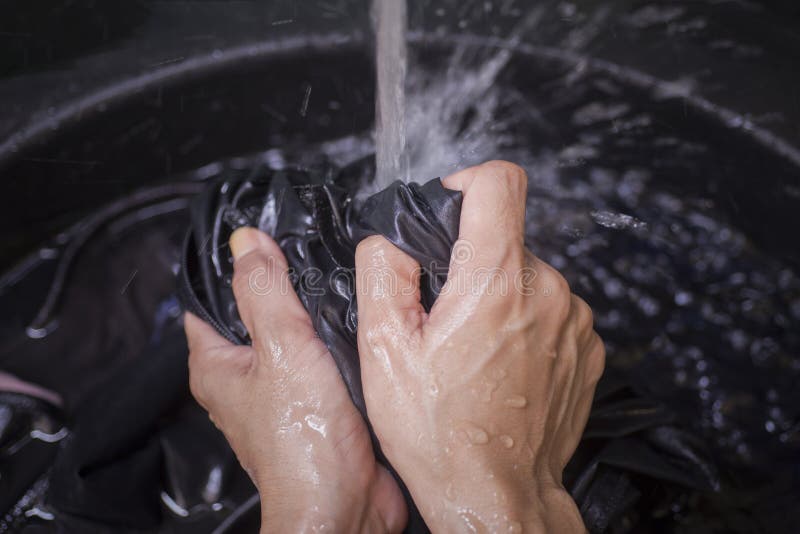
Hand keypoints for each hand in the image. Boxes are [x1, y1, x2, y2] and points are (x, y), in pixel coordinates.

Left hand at [185, 228, 405, 532]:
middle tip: (312, 251)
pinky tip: (358, 320)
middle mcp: (244, 379)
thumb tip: (246, 242)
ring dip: (314, 312)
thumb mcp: (282, 349)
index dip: (232, 266)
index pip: (208, 299)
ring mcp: (283, 391)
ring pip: (294, 333)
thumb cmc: (304, 444)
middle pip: (255, 311)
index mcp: (217, 366)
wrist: (347, 506)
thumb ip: (264, 292)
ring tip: (339, 279)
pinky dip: (337, 338)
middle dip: (282, 284)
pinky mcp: (319, 402)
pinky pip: (324, 356)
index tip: (264, 237)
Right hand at [355, 161, 603, 532]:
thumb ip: (382, 270)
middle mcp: (547, 291)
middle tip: (443, 318)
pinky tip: (501, 365)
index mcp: (495, 282)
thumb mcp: (382, 349)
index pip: (500, 181)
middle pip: (505, 236)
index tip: (446, 213)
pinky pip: (550, 308)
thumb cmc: (439, 433)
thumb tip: (391, 237)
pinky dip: (524, 323)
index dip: (465, 183)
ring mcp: (574, 320)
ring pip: (526, 274)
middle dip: (469, 263)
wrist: (496, 494)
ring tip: (472, 350)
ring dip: (498, 296)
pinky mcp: (588, 346)